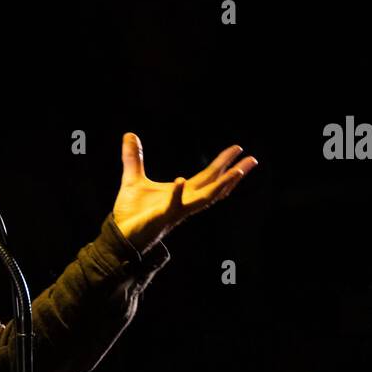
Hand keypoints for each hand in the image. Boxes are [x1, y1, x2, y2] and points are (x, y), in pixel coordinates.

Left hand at [112, 134, 257, 251]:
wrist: (119, 237)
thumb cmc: (131, 213)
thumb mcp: (132, 179)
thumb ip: (134, 158)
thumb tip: (129, 134)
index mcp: (183, 194)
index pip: (208, 177)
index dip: (223, 163)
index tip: (238, 149)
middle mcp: (185, 204)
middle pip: (214, 186)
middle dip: (233, 174)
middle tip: (252, 159)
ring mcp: (176, 212)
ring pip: (204, 199)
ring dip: (220, 186)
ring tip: (236, 172)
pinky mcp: (161, 217)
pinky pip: (172, 205)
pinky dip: (177, 193)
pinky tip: (180, 179)